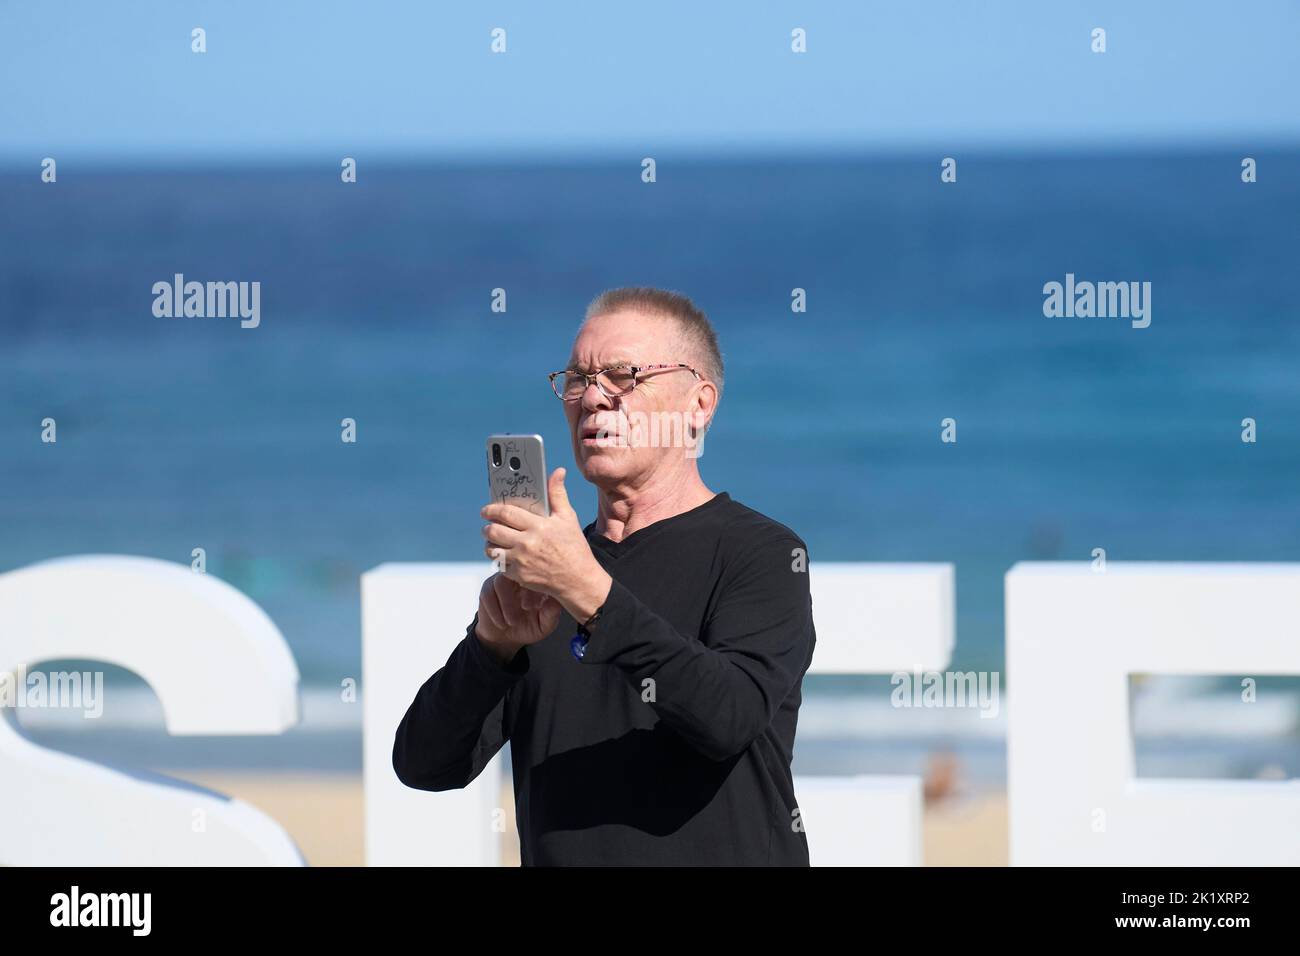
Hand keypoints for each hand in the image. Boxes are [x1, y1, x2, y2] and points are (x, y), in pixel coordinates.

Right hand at [474, 572, 561, 664]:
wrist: (507, 637)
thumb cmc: (529, 627)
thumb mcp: (544, 625)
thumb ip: (551, 614)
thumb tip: (556, 602)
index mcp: (536, 581)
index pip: (539, 573)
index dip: (538, 587)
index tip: (537, 606)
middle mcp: (519, 577)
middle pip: (519, 572)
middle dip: (522, 592)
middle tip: (527, 610)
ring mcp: (503, 580)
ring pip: (501, 581)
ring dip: (507, 603)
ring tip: (512, 622)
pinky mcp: (488, 588)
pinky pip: (488, 593)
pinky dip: (495, 610)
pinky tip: (502, 623)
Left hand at [481, 467, 611, 622]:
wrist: (579, 580)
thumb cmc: (574, 548)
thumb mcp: (568, 518)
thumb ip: (558, 494)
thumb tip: (557, 472)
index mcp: (538, 526)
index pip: (506, 513)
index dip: (492, 510)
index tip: (486, 510)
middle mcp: (527, 543)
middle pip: (494, 531)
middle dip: (487, 527)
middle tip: (488, 525)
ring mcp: (521, 561)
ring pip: (492, 549)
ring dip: (489, 543)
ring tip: (493, 540)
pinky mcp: (519, 576)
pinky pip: (499, 565)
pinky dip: (498, 559)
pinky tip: (504, 555)